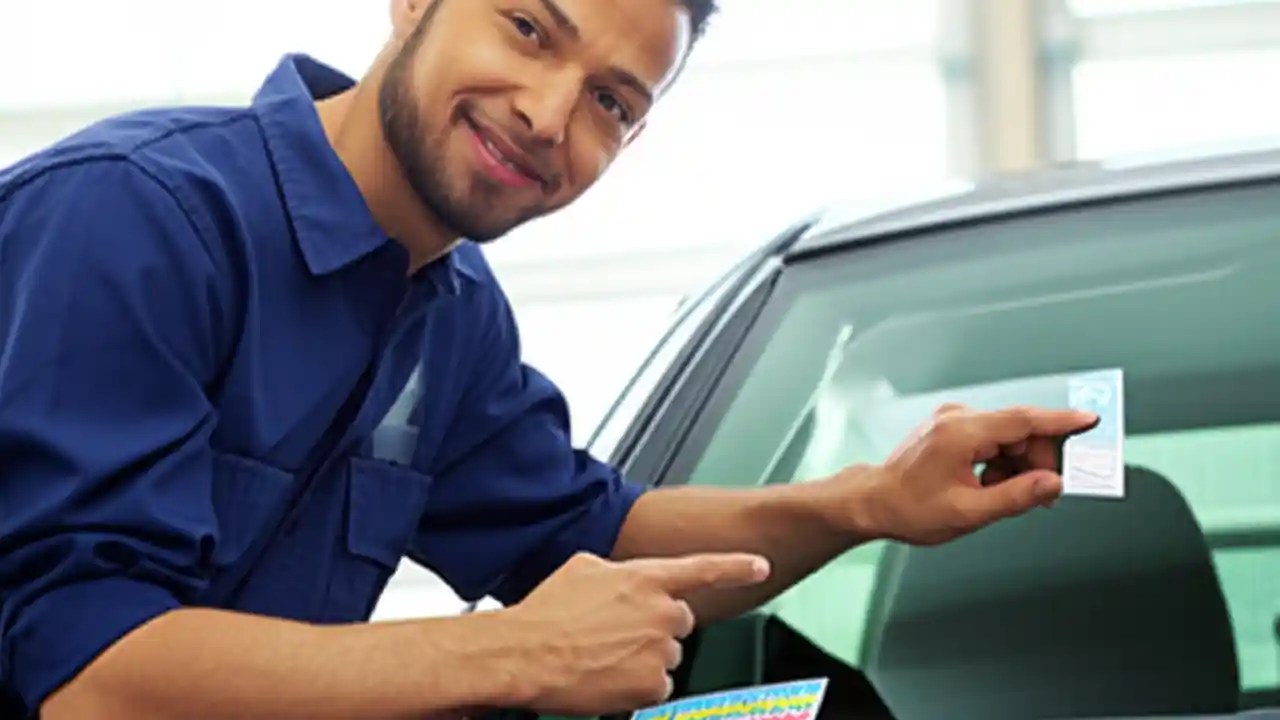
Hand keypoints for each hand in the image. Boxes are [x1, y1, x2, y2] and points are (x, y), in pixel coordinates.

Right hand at [505, 551, 769, 715]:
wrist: (526, 654)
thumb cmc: (547, 612)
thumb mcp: (584, 568)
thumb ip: (620, 572)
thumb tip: (627, 580)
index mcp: (646, 578)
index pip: (703, 568)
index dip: (736, 566)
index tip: (761, 566)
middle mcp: (661, 611)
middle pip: (679, 621)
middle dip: (655, 627)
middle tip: (617, 633)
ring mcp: (660, 650)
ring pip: (667, 655)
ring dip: (644, 656)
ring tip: (604, 653)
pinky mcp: (653, 685)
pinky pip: (659, 686)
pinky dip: (637, 685)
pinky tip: (608, 675)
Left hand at [857, 404, 1098, 545]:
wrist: (873, 503)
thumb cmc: (910, 508)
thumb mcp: (970, 512)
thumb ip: (1017, 496)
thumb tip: (1053, 483)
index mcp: (961, 432)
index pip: (1024, 420)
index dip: (1061, 421)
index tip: (1090, 421)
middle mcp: (957, 418)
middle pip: (1020, 430)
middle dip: (1037, 460)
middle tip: (1042, 494)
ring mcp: (952, 420)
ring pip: (1008, 436)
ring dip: (1017, 464)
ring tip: (1002, 495)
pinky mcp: (950, 428)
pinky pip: (991, 438)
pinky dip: (1000, 461)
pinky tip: (989, 485)